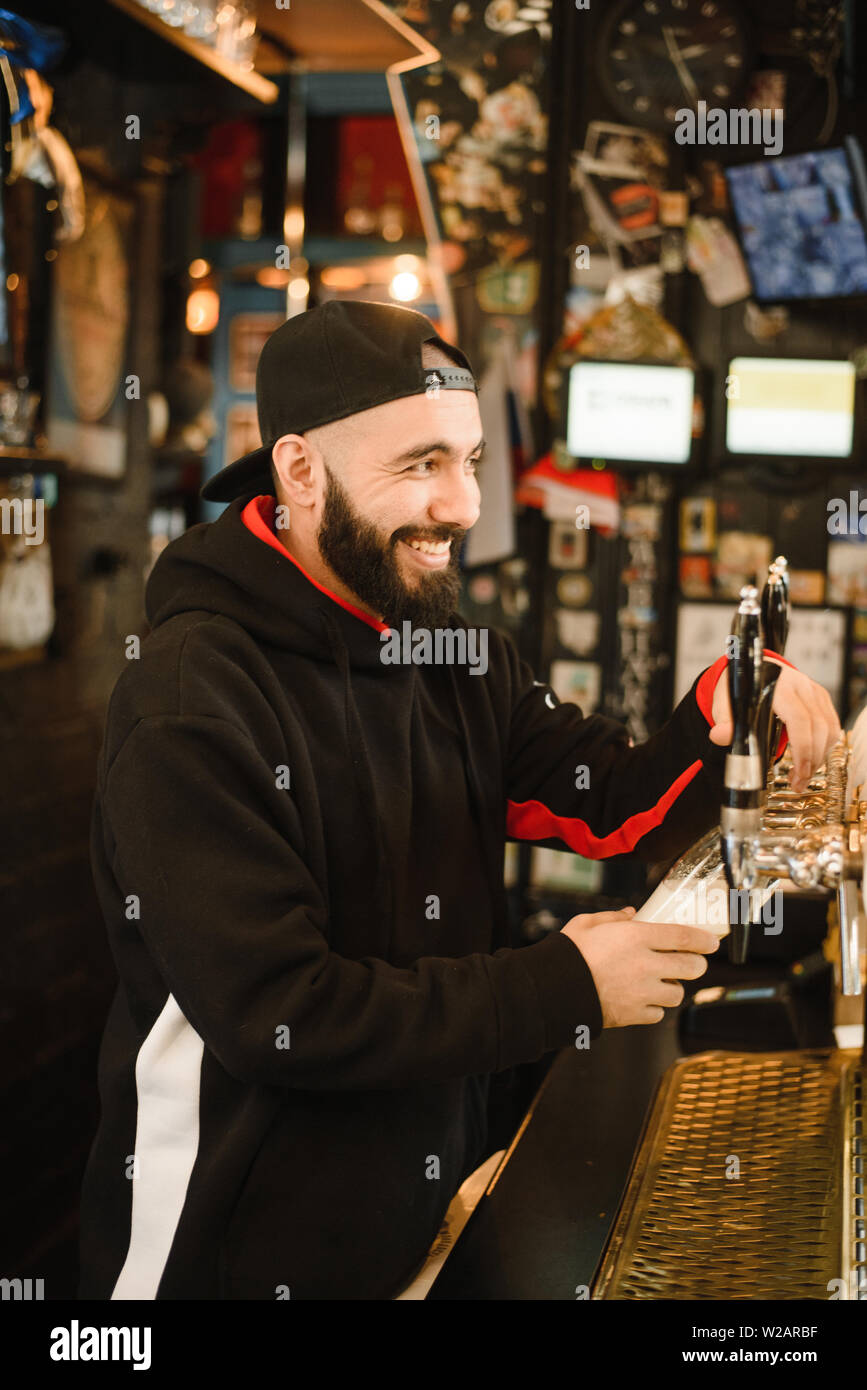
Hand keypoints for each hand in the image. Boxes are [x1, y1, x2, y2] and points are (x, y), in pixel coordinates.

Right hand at [561, 908, 719, 1027]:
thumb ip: (612, 918)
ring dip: (673, 987)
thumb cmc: (567, 954)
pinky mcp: (634, 1014)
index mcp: (636, 937)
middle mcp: (645, 964)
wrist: (552, 990)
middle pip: (691, 967)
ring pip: (677, 993)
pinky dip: (654, 1008)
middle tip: (690, 963)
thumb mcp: (586, 924)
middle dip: (695, 964)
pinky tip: (643, 999)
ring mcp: (642, 992)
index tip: (712, 942)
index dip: (704, 940)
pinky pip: (658, 1013)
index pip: (684, 937)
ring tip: (661, 983)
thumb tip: (630, 914)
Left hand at [709, 659, 840, 792]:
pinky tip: (811, 760)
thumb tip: (720, 736)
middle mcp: (800, 685)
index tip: (798, 771)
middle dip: (811, 760)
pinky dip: (825, 746)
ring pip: (829, 728)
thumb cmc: (740, 686)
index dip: (802, 748)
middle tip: (798, 782)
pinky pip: (832, 724)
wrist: (752, 668)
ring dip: (819, 756)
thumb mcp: (725, 701)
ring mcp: (813, 690)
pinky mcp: (821, 697)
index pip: (800, 719)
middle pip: (818, 727)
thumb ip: (724, 720)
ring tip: (801, 775)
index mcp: (778, 686)